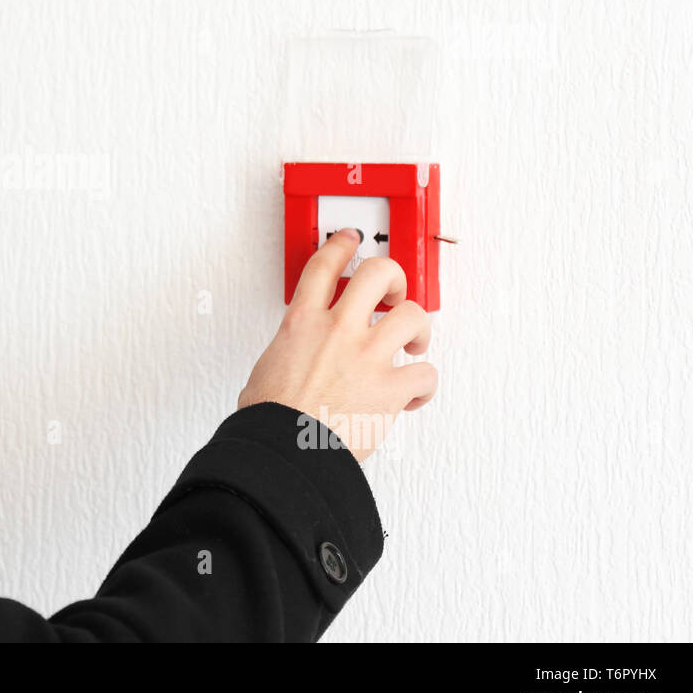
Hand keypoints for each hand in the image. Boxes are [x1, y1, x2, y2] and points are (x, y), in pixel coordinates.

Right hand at [237, 228, 437, 462]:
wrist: (284, 452)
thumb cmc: (270, 420)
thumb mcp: (267, 368)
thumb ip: (290, 352)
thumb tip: (296, 361)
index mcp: (302, 323)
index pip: (324, 265)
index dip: (341, 245)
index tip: (349, 240)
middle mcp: (339, 331)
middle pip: (379, 273)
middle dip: (393, 278)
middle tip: (393, 293)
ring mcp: (368, 357)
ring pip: (414, 315)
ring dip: (418, 328)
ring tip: (414, 342)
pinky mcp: (390, 390)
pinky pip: (425, 374)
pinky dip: (423, 385)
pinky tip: (412, 394)